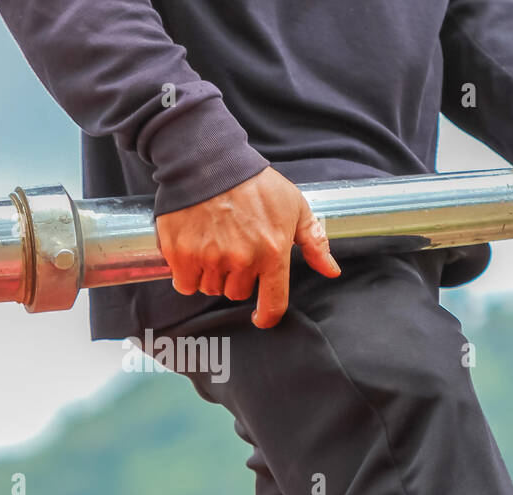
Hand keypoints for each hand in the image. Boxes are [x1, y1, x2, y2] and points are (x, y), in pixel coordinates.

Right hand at [155, 166, 340, 327]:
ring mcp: (209, 258)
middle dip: (236, 279)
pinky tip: (191, 255)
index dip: (267, 316)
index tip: (261, 318)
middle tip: (233, 253)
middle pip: (237, 293)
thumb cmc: (254, 182)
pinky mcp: (181, 253)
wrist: (207, 158)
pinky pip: (184, 282)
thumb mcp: (295, 207)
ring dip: (211, 276)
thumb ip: (314, 243)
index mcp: (272, 253)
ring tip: (212, 248)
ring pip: (210, 288)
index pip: (273, 302)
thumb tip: (331, 271)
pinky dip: (186, 274)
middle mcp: (241, 260)